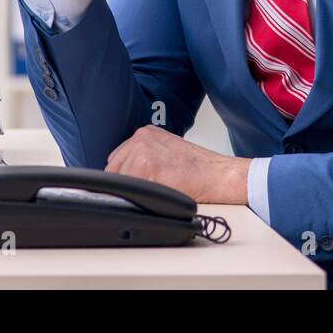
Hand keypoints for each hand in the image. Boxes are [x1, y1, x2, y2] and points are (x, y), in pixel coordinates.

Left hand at [106, 125, 250, 204]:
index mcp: (145, 133)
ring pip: (119, 182)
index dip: (122, 178)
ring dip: (132, 193)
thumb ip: (145, 157)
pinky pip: (129, 190)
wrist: (218, 175)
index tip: (126, 189)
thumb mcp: (168, 151)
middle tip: (144, 194)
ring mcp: (142, 152)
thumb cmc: (199, 168)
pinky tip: (155, 198)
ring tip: (155, 195)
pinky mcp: (146, 168)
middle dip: (125, 185)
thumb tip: (125, 175)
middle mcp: (141, 139)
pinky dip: (137, 199)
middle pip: (114, 170)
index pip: (117, 159)